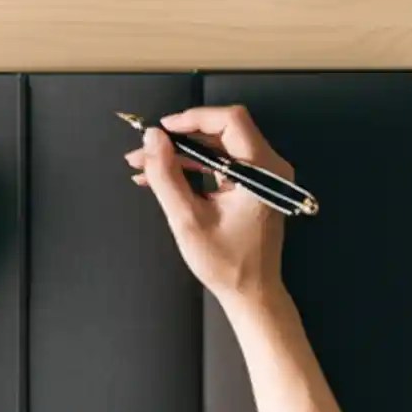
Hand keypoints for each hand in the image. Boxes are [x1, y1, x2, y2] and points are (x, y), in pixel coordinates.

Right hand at [124, 106, 291, 304]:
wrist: (251, 292)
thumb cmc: (225, 262)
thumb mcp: (187, 219)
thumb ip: (166, 175)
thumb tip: (152, 138)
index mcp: (262, 171)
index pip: (230, 121)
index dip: (193, 119)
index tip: (162, 130)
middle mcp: (268, 167)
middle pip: (221, 131)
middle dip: (179, 138)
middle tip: (145, 149)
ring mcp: (262, 175)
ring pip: (216, 146)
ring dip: (180, 153)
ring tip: (143, 164)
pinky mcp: (252, 185)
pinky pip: (220, 163)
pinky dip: (191, 166)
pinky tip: (160, 175)